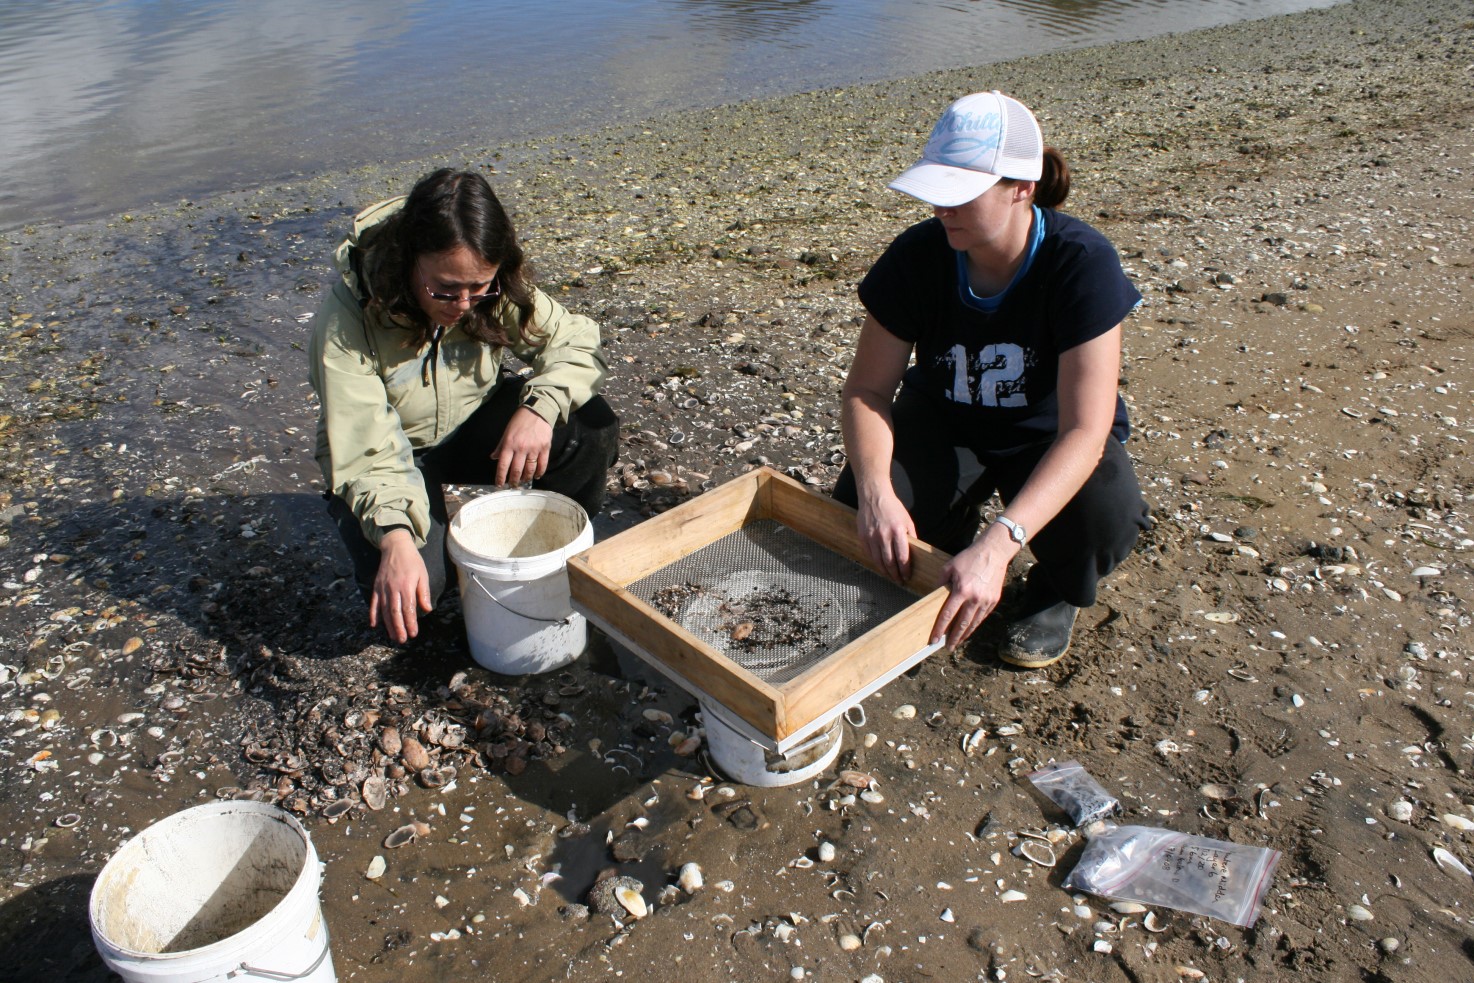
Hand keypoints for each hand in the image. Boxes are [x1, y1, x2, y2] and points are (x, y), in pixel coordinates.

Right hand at [369, 529, 432, 642]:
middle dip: (399, 628)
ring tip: (393, 636)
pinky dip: (373, 615)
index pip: (408, 609)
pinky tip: (374, 625)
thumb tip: (427, 609)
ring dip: (389, 625)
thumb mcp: (423, 575)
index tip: (414, 633)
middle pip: (395, 613)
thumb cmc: (412, 561)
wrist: (396, 547)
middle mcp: (392, 588)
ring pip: (384, 611)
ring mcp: (383, 588)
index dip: (411, 622)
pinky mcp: (376, 587)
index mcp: (406, 586)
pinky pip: (374, 603)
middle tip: (403, 640)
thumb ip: (424, 593)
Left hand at [493, 406, 553, 486]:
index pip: (503, 465)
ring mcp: (534, 449)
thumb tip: (494, 457)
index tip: (499, 485)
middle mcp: (521, 448)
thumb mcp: (507, 432)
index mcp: (509, 444)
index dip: (500, 477)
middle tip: (512, 486)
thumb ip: (500, 446)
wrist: (537, 411)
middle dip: (513, 481)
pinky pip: (542, 464)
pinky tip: (536, 476)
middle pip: (516, 470)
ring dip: (526, 478)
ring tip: (523, 481)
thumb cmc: (519, 421)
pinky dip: (539, 472)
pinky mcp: (545, 448)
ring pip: (530, 469)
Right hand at [857, 487, 915, 582]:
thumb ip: (911, 537)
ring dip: (885, 572)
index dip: (905, 570)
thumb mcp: (907, 520)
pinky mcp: (863, 537)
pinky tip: (880, 566)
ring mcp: (871, 537)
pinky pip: (869, 554)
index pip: (902, 557)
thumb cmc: (893, 508)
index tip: (907, 576)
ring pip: (878, 561)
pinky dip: (875, 562)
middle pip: (890, 562)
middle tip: (899, 581)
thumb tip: (914, 553)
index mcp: (897, 531)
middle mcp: (884, 536)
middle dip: (895, 574)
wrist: (874, 497)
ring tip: (890, 577)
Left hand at [930, 525, 1016, 649]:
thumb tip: (934, 596)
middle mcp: (975, 599)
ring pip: (974, 623)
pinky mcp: (994, 600)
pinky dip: (975, 624)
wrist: (994, 552)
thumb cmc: (969, 558)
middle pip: (962, 624)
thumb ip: (941, 583)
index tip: (934, 639)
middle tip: (948, 647)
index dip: (940, 629)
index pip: (948, 615)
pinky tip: (969, 628)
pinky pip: (983, 616)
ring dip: (965, 634)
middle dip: (954, 638)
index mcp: (962, 590)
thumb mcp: (949, 567)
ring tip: (958, 641)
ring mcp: (986, 601)